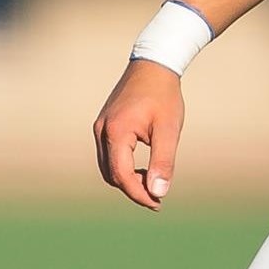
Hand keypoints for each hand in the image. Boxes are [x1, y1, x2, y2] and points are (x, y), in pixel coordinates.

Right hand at [93, 60, 186, 208]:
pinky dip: (123, 167)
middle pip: (111, 175)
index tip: (158, 203)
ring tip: (152, 181)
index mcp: (116, 133)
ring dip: (127, 179)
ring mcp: (99, 127)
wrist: (154, 65)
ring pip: (108, 167)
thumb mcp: (169, 130)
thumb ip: (163, 161)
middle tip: (158, 196)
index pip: (122, 176)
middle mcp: (101, 131)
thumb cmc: (164, 96)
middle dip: (133, 189)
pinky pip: (108, 155)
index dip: (139, 194)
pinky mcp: (103, 125)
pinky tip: (144, 167)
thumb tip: (159, 193)